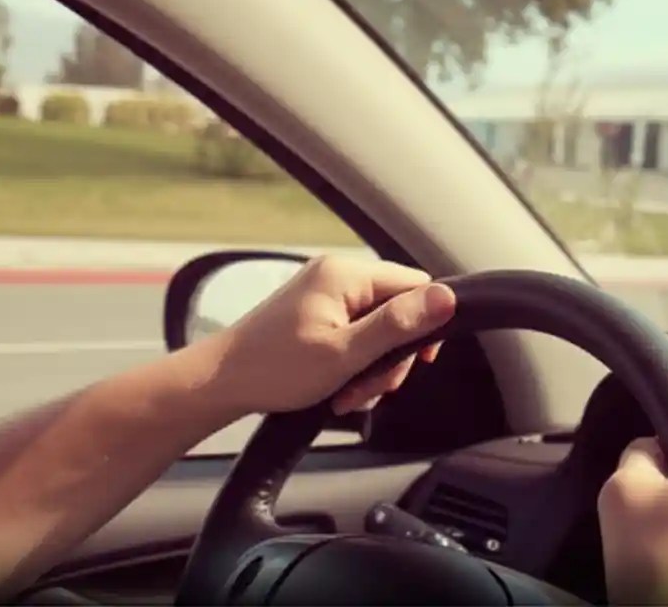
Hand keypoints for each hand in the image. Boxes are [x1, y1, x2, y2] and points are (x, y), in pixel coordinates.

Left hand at [197, 255, 456, 416]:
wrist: (219, 382)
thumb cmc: (274, 369)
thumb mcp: (345, 353)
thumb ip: (398, 325)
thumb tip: (448, 299)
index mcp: (346, 274)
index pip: (416, 285)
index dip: (425, 325)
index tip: (415, 362)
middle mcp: (338, 274)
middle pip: (399, 310)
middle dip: (392, 356)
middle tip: (370, 389)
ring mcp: (325, 292)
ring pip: (379, 327)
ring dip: (372, 366)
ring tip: (348, 394)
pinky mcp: (317, 311)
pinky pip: (356, 333)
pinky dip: (354, 363)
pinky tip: (338, 387)